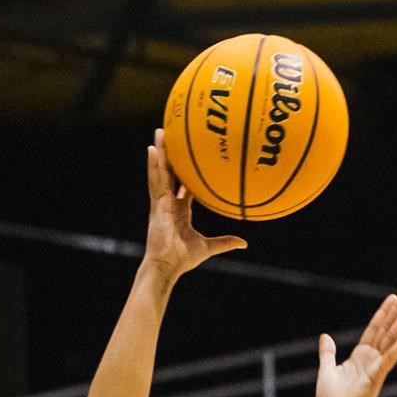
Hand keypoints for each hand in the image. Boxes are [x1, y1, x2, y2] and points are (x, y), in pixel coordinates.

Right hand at [142, 128, 246, 280]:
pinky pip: (155, 180)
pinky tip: (152, 148)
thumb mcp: (208, 247)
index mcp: (179, 211)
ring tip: (161, 132)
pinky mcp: (156, 203)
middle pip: (171, 174)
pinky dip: (153, 164)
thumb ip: (225, 242)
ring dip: (161, 152)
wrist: (167, 265)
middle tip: (173, 136)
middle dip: (171, 156)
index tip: (193, 160)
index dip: (187, 174)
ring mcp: (161, 201)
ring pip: (161, 171)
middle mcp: (169, 203)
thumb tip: (244, 242)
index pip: (184, 188)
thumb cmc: (183, 259)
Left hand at [317, 289, 396, 396]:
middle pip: (387, 329)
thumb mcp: (326, 370)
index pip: (374, 329)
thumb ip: (328, 353)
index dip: (383, 313)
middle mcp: (372, 358)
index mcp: (360, 356)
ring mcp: (377, 366)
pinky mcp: (377, 376)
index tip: (392, 298)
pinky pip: (390, 357)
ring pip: (392, 338)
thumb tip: (325, 336)